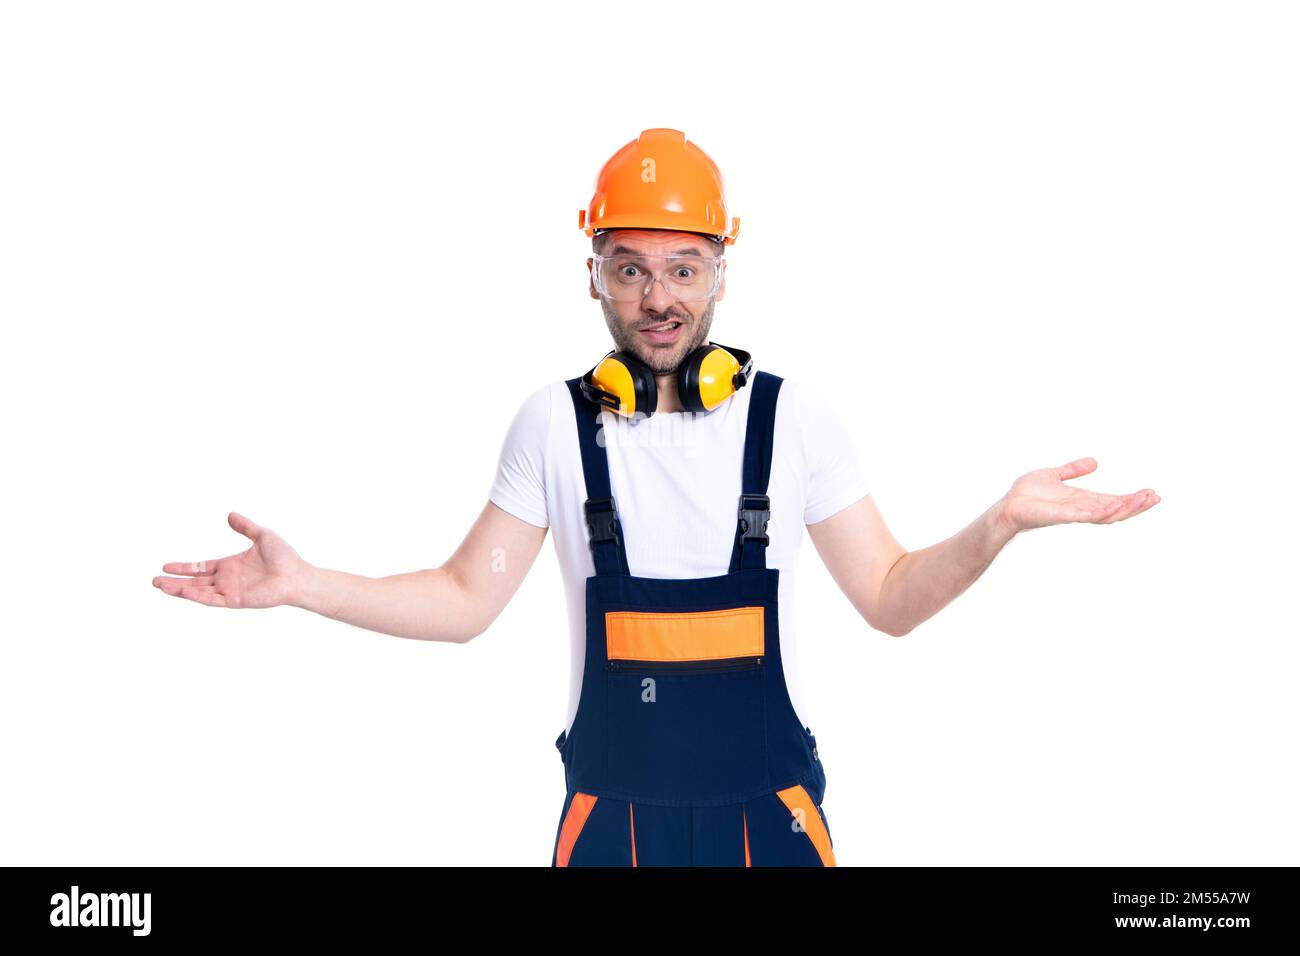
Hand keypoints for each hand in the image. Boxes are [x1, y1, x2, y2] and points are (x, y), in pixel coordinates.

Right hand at [153, 512, 309, 607]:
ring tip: (160, 586)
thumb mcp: (262, 535)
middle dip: (174, 582)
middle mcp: (227, 580)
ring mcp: (230, 591)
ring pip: (198, 592)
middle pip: (194, 582)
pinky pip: (212, 600)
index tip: (166, 566)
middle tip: (155, 581)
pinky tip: (182, 591)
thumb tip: (230, 514)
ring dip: (179, 590)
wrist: (297, 574)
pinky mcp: (236, 600)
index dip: (184, 567)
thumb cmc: (284, 557)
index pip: (201, 568)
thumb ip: (245, 526)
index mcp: (230, 566)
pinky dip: (197, 596)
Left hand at [996, 458, 1159, 535]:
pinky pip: (1086, 515)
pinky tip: (1116, 506)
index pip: (1114, 501)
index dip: (1133, 499)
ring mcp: (1073, 514)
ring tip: (1145, 500)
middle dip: (1137, 505)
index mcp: (1083, 500)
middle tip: (1156, 497)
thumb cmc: (1027, 494)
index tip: (1151, 493)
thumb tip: (1095, 462)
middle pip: (1116, 510)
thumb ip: (1073, 470)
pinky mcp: (1062, 516)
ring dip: (1126, 508)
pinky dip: (1102, 511)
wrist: (1007, 505)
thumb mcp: (1055, 475)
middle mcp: (1082, 509)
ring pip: (1106, 515)